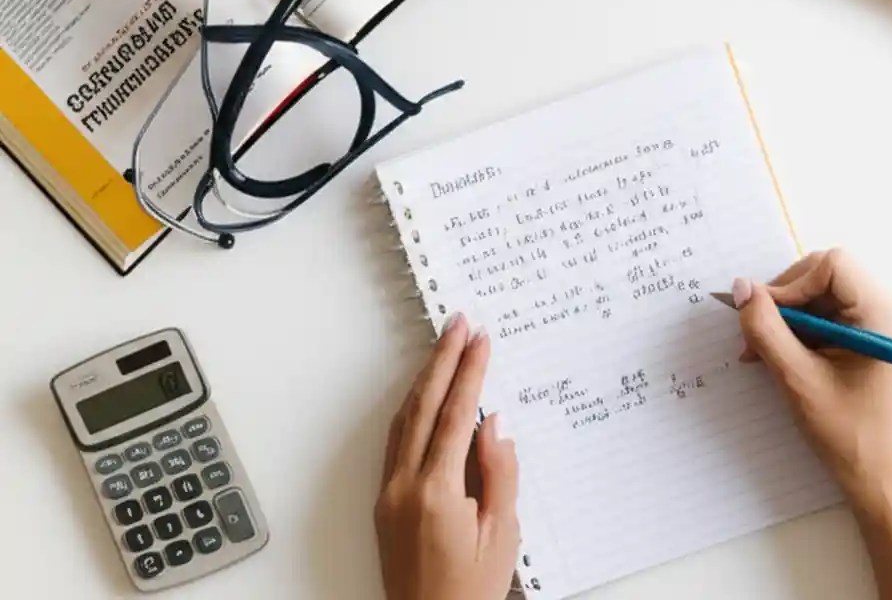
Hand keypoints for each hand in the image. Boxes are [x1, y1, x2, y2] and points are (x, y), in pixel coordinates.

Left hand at [375, 315, 519, 599]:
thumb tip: (494, 424)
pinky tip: (425, 395)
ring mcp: (389, 493)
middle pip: (424, 406)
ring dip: (425, 379)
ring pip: (405, 420)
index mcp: (438, 492)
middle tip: (457, 323)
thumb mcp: (502, 535)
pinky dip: (414, 410)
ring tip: (443, 347)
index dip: (470, 373)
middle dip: (442, 360)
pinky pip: (398, 442)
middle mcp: (405, 487)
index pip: (457, 415)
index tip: (480, 339)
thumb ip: (500, 474)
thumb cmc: (471, 592)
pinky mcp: (385, 503)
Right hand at [734, 249, 891, 500]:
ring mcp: (883, 322)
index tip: (764, 315)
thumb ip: (766, 329)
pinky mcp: (871, 335)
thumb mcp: (797, 379)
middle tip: (756, 333)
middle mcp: (891, 310)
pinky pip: (829, 313)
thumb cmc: (846, 433)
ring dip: (788, 317)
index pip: (833, 266)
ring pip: (822, 293)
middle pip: (827, 275)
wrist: (877, 474)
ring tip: (761, 350)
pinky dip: (800, 328)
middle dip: (785, 300)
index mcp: (885, 316)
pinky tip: (779, 354)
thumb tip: (740, 288)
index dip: (791, 283)